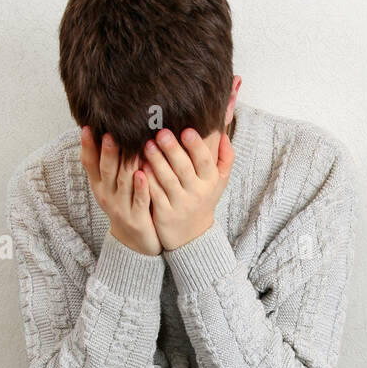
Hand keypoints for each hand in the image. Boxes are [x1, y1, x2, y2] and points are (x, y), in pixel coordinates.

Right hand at [79, 127, 160, 256]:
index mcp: (99, 186)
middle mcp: (107, 196)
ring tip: (129, 145)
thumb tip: (106, 131)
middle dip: (107, 151)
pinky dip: (140, 187)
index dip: (88, 147)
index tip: (88, 128)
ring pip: (123, 182)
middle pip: (106, 170)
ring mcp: (121, 208)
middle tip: (109, 133)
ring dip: (126, 163)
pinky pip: (139, 200)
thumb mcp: (111, 188)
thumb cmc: (126, 207)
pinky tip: (142, 174)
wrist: (135, 244)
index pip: (89, 164)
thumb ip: (110, 164)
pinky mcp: (137, 219)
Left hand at [141, 127, 235, 251]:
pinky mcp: (164, 214)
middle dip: (173, 150)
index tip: (186, 130)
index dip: (196, 146)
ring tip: (148, 145)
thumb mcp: (219, 182)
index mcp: (210, 182)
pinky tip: (141, 166)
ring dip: (157, 161)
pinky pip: (155, 194)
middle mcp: (197, 193)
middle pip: (184, 169)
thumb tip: (224, 134)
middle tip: (161, 133)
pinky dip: (148, 180)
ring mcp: (180, 204)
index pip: (205, 161)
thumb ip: (225, 158)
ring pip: (168, 180)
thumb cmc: (203, 200)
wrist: (192, 236)